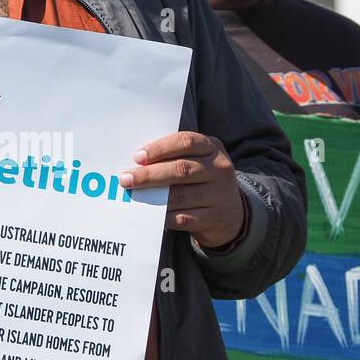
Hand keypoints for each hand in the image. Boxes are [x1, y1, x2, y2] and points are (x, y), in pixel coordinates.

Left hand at [119, 132, 243, 248]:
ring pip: (180, 195)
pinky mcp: (216, 217)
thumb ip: (174, 158)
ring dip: (152, 197)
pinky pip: (183, 218)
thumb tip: (136, 163)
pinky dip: (163, 217)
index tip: (137, 157)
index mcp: (213, 148)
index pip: (186, 142)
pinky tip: (149, 215)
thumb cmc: (202, 181)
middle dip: (149, 174)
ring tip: (133, 196)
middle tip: (126, 179)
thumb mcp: (197, 162)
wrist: (232, 214)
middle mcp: (220, 168)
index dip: (160, 148)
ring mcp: (220, 194)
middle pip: (181, 169)